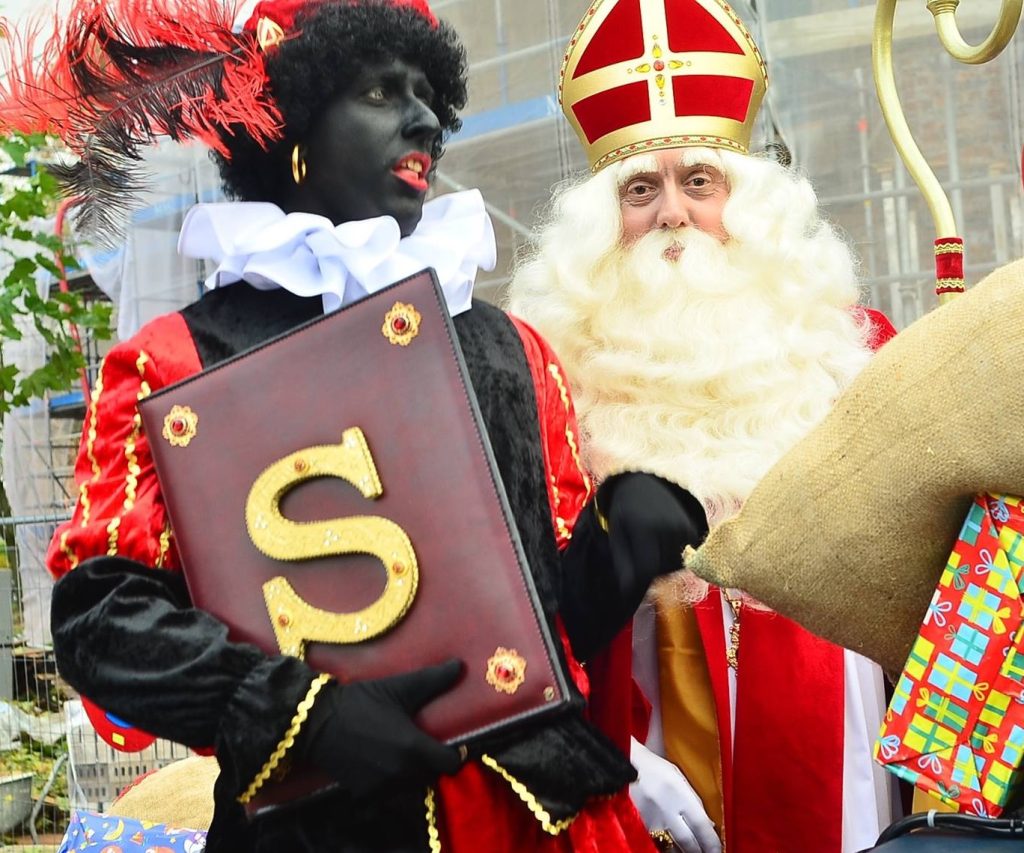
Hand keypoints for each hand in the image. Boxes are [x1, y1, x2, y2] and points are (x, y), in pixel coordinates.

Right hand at [297, 659, 462, 800]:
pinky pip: (390, 793)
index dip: (454, 754)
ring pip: (412, 785)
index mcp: (413, 747)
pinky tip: (383, 763)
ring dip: (413, 773)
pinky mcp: (366, 794)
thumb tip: (460, 666)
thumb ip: (433, 680)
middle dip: (432, 762)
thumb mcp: (398, 688)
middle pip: (432, 775)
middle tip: (423, 743)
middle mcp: (402, 773)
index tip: (450, 744)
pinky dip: (391, 782)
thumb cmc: (361, 701)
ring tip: (403, 753)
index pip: (450, 764)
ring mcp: (383, 787)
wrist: (317, 722)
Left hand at [603, 472, 707, 597]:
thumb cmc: (626, 514)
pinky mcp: (694, 532)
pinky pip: (684, 560)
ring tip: (650, 542)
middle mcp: (669, 528)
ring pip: (673, 568)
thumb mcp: (617, 536)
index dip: (637, 578)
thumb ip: (623, 564)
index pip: (646, 569)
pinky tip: (663, 541)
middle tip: (638, 549)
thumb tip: (627, 591)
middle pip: (661, 571)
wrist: (647, 487)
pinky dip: (673, 558)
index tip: (629, 575)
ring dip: (661, 565)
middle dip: (648, 569)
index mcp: (645, 528)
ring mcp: (684, 529)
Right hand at [630, 738, 720, 852]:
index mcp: (679, 794)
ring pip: (672, 848)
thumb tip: (709, 825)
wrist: (623, 764)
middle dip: (700, 852)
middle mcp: (666, 810)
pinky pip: (657, 844)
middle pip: (688, 842)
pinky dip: (667, 848)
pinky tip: (673, 847)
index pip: (701, 825)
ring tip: (691, 851)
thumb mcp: (678, 778)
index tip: (718, 850)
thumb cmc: (654, 768)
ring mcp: (651, 821)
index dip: (712, 843)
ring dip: (684, 852)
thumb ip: (694, 800)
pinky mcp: (639, 827)